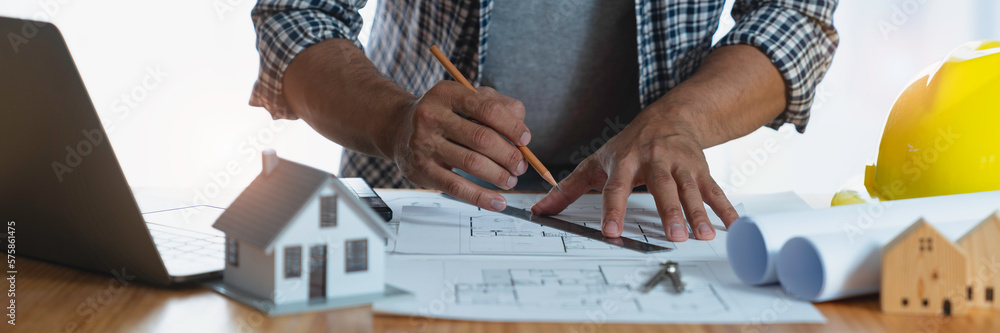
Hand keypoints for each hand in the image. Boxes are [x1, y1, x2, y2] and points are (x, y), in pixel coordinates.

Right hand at [389, 81, 529, 210]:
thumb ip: (498, 104)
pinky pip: (457, 187)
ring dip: (499, 175)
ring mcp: (425, 144)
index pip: (487, 109)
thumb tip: (521, 127)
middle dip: (509, 155)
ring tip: (511, 179)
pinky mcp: (423, 170)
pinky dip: (481, 197)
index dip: (512, 126)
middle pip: (482, 138)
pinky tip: (498, 202)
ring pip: (473, 164)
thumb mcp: (466, 97)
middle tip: (520, 165)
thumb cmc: (442, 114)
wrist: (398, 128)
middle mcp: (432, 116)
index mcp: (447, 93)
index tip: (525, 139)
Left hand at [530, 112, 739, 241]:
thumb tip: (539, 209)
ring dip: (698, 212)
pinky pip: (714, 189)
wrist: (668, 117)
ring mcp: (681, 164)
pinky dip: (724, 207)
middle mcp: (655, 160)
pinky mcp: (701, 169)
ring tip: (704, 236)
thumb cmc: (628, 146)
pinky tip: (732, 225)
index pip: (616, 187)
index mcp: (625, 160)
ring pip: (691, 189)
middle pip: (662, 187)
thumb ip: (568, 189)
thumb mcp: (596, 162)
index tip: (611, 231)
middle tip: (674, 235)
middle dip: (669, 211)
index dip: (613, 208)